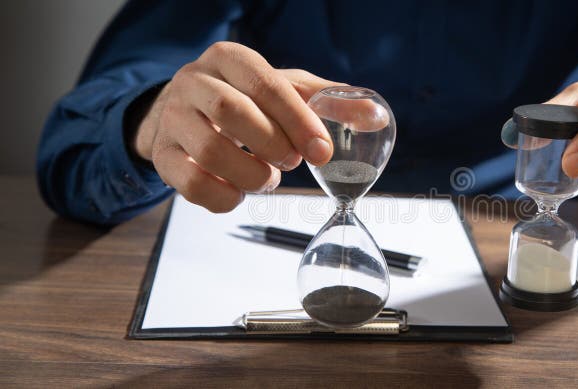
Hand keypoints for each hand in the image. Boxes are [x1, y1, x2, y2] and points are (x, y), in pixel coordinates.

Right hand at [133, 41, 341, 212]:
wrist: (187, 112)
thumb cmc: (245, 100)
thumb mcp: (285, 90)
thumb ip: (328, 101)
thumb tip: (376, 116)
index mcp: (229, 59)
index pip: (265, 85)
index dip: (298, 121)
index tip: (322, 151)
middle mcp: (194, 81)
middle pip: (231, 111)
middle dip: (272, 144)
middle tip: (292, 162)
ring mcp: (172, 118)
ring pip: (209, 149)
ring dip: (250, 174)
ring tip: (268, 179)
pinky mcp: (162, 154)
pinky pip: (189, 183)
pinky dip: (223, 196)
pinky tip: (240, 191)